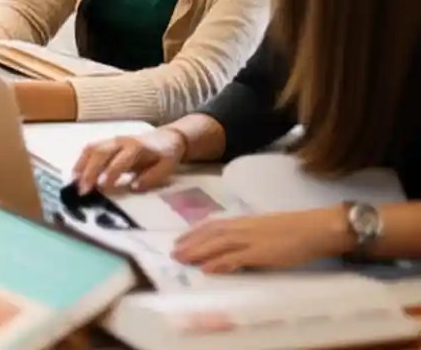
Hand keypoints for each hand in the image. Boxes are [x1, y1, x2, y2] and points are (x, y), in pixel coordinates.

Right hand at [73, 128, 186, 193]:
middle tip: (83, 190)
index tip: (102, 188)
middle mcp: (121, 141)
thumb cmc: (166, 156)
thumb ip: (150, 178)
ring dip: (82, 165)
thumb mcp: (165, 169)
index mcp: (137, 147)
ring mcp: (112, 140)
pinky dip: (81, 161)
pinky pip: (91, 148)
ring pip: (92, 149)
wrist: (167, 138)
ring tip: (75, 182)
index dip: (110, 173)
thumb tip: (133, 187)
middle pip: (101, 153)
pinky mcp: (108, 142)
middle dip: (90, 171)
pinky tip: (77, 174)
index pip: (120, 160)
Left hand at [173, 207, 352, 272]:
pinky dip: (219, 263)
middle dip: (190, 243)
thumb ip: (247, 234)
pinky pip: (235, 258)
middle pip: (210, 234)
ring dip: (197, 252)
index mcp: (244, 221)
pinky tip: (207, 269)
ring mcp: (251, 240)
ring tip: (182, 259)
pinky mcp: (261, 253)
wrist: (316, 228)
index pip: (212, 225)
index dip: (194, 232)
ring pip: (217, 244)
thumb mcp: (264, 228)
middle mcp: (243, 228)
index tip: (179, 239)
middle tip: (173, 253)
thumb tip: (231, 244)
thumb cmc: (294, 229)